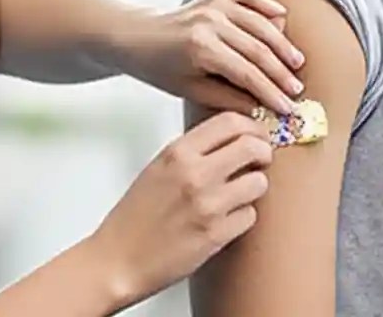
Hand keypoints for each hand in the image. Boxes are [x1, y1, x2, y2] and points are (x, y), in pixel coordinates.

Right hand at [88, 112, 273, 309]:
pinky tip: (226, 220)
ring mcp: (207, 205)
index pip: (230, 122)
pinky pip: (250, 216)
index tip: (257, 135)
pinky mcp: (216, 235)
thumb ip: (193, 151)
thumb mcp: (158, 168)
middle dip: (264, 152)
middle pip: (253, 146)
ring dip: (255, 187)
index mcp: (177, 153)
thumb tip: (232, 140)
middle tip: (262, 160)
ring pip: (259, 182)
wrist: (118, 260)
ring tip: (239, 194)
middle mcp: (194, 174)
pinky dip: (243, 217)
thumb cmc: (135, 218)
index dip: (252, 127)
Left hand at [118, 0, 305, 114]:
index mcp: (201, 48)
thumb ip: (228, 98)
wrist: (137, 37)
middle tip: (298, 91)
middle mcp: (210, 22)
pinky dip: (267, 3)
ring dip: (282, 44)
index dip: (271, 93)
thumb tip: (262, 111)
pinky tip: (282, 18)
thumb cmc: (161, 69)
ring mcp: (214, 4)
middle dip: (281, 73)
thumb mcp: (190, 90)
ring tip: (297, 63)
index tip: (288, 109)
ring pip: (260, 23)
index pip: (247, 74)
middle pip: (258, 49)